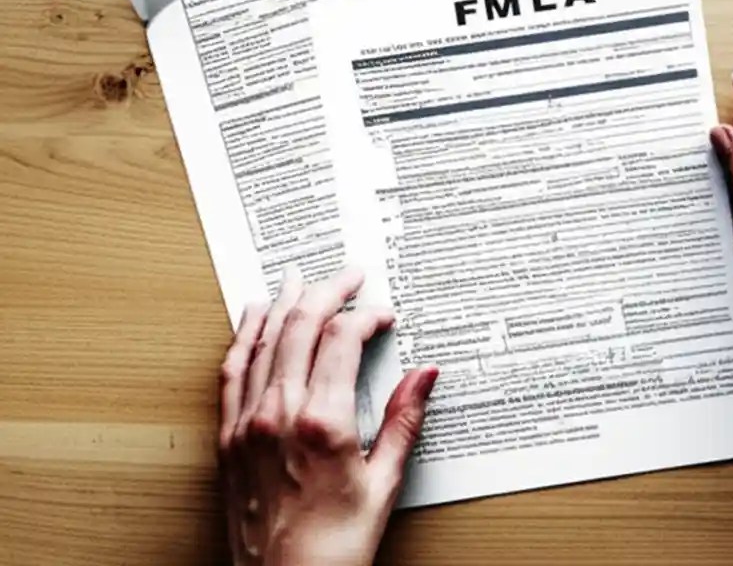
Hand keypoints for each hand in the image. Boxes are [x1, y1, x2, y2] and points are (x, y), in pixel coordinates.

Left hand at [218, 266, 438, 565]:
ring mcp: (247, 424)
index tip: (383, 315)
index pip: (343, 340)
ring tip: (298, 278)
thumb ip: (404, 420)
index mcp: (323, 422)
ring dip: (282, 304)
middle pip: (300, 327)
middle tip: (348, 274)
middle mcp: (279, 414)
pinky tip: (252, 321)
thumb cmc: (335, 547)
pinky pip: (231, 372)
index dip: (366, 316)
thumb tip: (425, 375)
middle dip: (326, 291)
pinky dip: (243, 338)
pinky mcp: (227, 439)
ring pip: (262, 341)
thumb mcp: (384, 483)